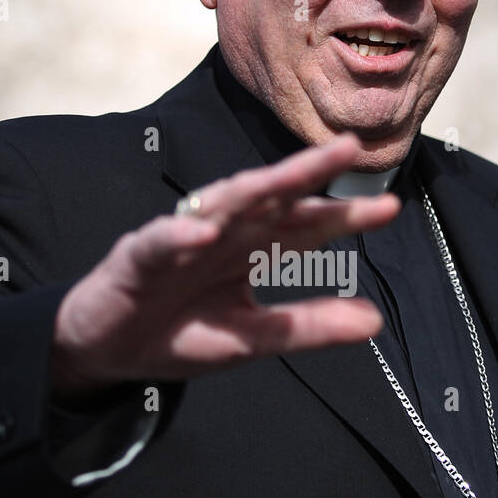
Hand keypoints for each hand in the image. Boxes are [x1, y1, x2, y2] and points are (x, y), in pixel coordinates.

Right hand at [50, 133, 400, 392]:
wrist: (108, 350)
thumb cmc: (179, 332)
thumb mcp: (253, 338)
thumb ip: (308, 327)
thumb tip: (374, 320)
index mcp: (252, 249)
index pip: (305, 226)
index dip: (344, 216)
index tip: (389, 208)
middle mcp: (222, 233)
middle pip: (270, 197)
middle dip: (307, 172)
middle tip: (347, 147)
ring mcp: (180, 239)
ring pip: (220, 204)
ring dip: (254, 186)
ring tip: (290, 175)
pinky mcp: (137, 256)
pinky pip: (160, 240)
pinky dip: (180, 234)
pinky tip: (204, 231)